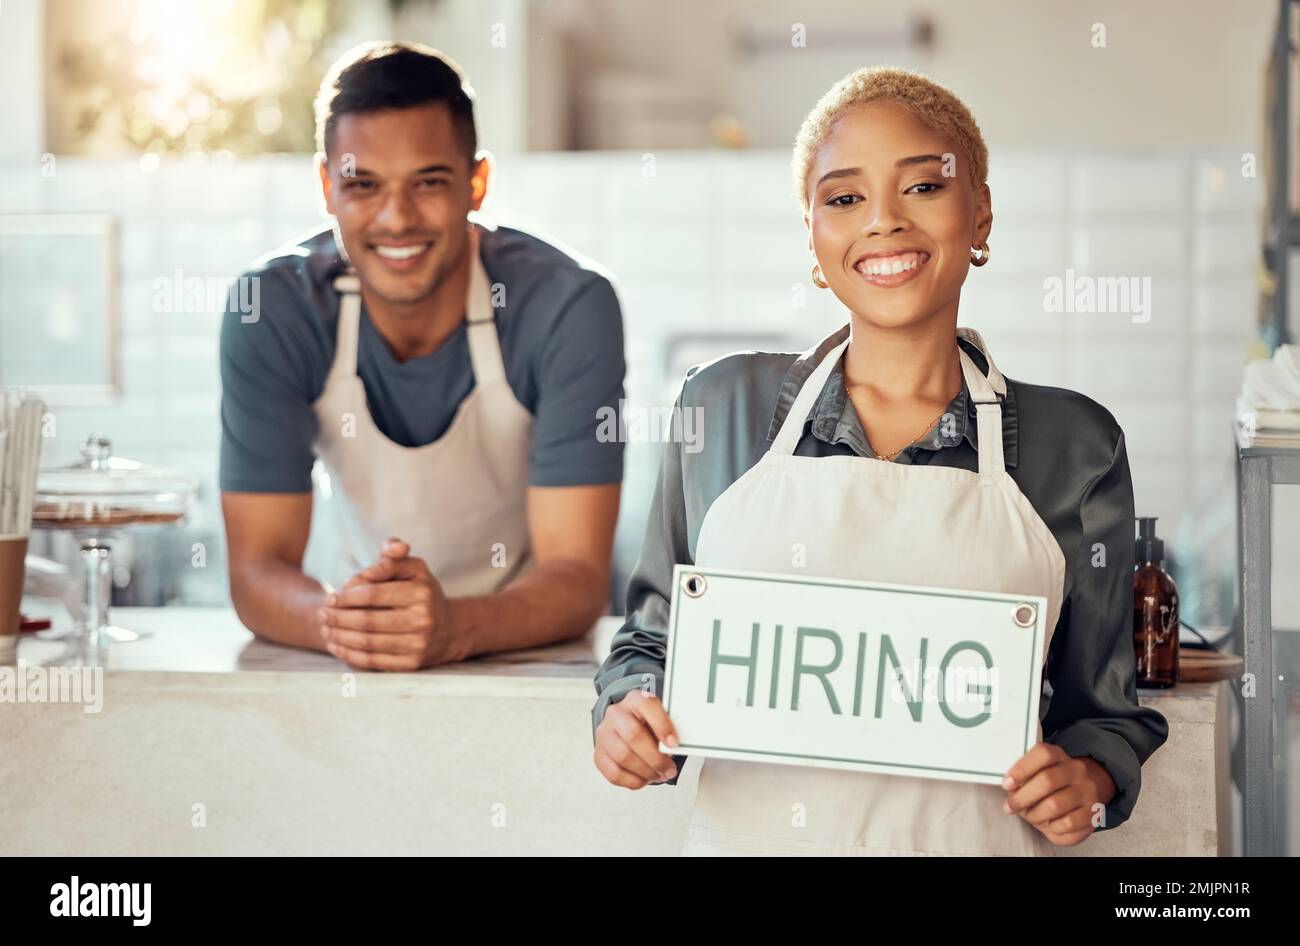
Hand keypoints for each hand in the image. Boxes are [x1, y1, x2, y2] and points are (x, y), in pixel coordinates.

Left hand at [318, 537, 460, 669]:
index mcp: (421, 593)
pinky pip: (372, 662)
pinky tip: (336, 646)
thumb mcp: (413, 568)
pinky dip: (349, 654)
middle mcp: (422, 620)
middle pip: (367, 621)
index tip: (330, 597)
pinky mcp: (411, 664)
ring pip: (367, 643)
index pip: (373, 594)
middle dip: (338, 617)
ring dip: (339, 636)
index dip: (347, 596)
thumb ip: (390, 558)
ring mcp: (418, 645)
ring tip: (325, 628)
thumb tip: (376, 562)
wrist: (449, 628)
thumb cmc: (422, 592)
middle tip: (322, 614)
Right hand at [593, 689, 679, 789]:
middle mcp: (616, 713)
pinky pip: (614, 773)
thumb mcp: (660, 719)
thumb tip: (672, 749)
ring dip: (646, 772)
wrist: (625, 727)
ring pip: (623, 756)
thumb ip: (667, 730)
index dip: (662, 725)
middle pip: (633, 735)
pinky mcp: (599, 754)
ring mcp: (604, 734)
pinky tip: (644, 779)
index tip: (674, 743)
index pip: (647, 706)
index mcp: (634, 699)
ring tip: (659, 775)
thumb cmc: (648, 725)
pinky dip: (633, 781)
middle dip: (655, 757)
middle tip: (669, 770)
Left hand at [1002, 742, 1116, 845]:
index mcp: (1058, 755)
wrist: (1084, 794)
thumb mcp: (1037, 773)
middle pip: (1046, 781)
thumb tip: (1010, 787)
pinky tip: (1049, 823)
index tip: (1007, 784)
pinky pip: (1067, 823)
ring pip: (1054, 805)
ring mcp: (1087, 791)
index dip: (1022, 769)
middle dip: (1022, 797)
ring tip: (1030, 816)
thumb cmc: (1052, 786)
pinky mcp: (1093, 813)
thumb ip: (1023, 777)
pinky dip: (1052, 827)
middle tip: (1010, 806)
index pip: (1043, 754)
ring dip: (1035, 814)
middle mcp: (1076, 770)